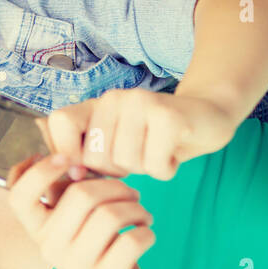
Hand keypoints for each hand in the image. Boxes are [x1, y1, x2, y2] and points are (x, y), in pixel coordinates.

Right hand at [8, 154, 156, 268]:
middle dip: (115, 186)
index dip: (39, 171)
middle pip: (81, 195)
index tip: (66, 159)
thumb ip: (65, 189)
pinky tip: (145, 234)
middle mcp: (49, 247)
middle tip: (130, 193)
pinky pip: (133, 239)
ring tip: (141, 213)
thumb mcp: (74, 220)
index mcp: (37, 228)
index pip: (18, 196)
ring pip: (110, 215)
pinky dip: (147, 231)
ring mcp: (75, 266)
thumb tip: (68, 154)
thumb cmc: (98, 246)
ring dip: (136, 208)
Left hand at [41, 89, 236, 180]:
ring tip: (156, 151)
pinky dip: (166, 170)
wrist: (208, 117)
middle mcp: (113, 98)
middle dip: (118, 169)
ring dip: (145, 169)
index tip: (88, 168)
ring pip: (126, 163)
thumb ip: (85, 154)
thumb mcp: (115, 145)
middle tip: (138, 155)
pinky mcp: (168, 116)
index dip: (68, 152)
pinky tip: (173, 154)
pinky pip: (154, 165)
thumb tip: (67, 170)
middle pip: (95, 157)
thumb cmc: (155, 138)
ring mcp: (141, 102)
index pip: (59, 122)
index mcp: (95, 105)